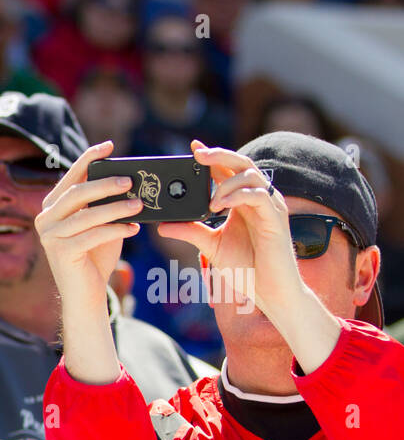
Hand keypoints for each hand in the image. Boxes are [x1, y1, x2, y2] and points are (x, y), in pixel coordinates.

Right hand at [35, 139, 142, 309]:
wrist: (86, 294)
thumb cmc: (95, 256)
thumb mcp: (101, 223)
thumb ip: (105, 203)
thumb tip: (129, 180)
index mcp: (52, 207)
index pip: (71, 176)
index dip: (89, 157)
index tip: (109, 144)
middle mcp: (45, 219)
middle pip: (76, 193)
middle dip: (105, 183)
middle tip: (130, 181)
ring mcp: (50, 237)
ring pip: (86, 215)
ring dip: (116, 208)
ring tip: (140, 205)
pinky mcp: (61, 253)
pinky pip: (92, 236)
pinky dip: (115, 230)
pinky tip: (134, 228)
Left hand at [158, 141, 302, 318]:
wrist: (269, 292)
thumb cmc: (246, 269)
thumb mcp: (211, 247)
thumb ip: (190, 232)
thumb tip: (162, 226)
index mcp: (243, 202)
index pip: (228, 170)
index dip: (212, 157)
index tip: (192, 148)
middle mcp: (258, 199)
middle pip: (242, 163)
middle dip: (219, 155)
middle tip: (197, 153)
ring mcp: (270, 207)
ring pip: (252, 175)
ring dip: (227, 183)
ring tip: (209, 203)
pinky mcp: (276, 219)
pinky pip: (259, 196)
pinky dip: (238, 196)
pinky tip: (221, 205)